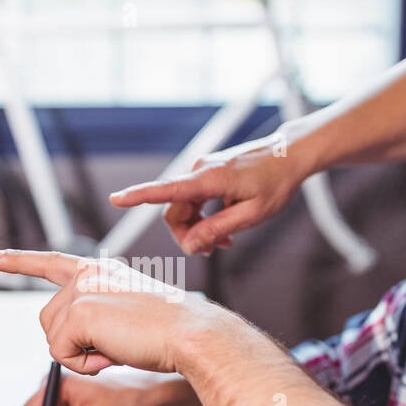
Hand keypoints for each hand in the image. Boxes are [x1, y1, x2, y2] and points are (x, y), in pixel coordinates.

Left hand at [0, 250, 225, 374]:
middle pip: (49, 321)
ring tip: (119, 348)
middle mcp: (88, 274)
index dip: (19, 261)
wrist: (192, 335)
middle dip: (74, 345)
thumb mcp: (128, 315)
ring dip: (82, 357)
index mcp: (101, 270)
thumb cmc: (170, 333)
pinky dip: (85, 366)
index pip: (50, 262)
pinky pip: (62, 355)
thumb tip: (67, 337)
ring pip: (54, 340)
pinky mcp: (79, 313)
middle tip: (116, 346)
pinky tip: (114, 356)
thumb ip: (96, 316)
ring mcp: (82, 291)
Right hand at [107, 132, 311, 255]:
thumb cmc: (276, 183)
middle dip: (187, 235)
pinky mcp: (208, 174)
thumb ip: (218, 230)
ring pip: (184, 209)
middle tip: (215, 250)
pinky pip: (194, 202)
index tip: (115, 199)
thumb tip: (189, 246)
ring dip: (197, 229)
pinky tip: (224, 231)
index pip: (166, 189)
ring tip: (224, 243)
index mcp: (209, 179)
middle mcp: (200, 171)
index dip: (138, 196)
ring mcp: (202, 171)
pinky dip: (203, 219)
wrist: (290, 155)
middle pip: (174, 211)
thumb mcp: (252, 214)